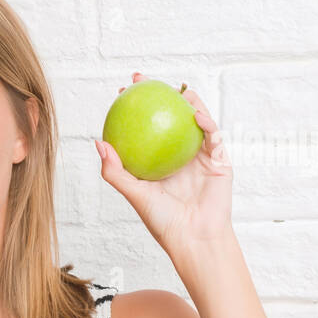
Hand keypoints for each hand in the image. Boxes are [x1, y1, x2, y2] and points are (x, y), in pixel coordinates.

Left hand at [96, 72, 233, 255]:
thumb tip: (98, 142)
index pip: (144, 128)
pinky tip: (195, 113)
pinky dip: (206, 122)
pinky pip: (213, 136)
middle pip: (169, 118)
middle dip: (158, 95)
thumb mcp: (134, 194)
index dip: (133, 109)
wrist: (195, 238)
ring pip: (195, 122)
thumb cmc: (163, 221)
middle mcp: (178, 156)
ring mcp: (200, 157)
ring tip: (176, 88)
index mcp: (158, 162)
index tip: (121, 93)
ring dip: (187, 102)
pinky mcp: (220, 161)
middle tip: (143, 79)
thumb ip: (115, 171)